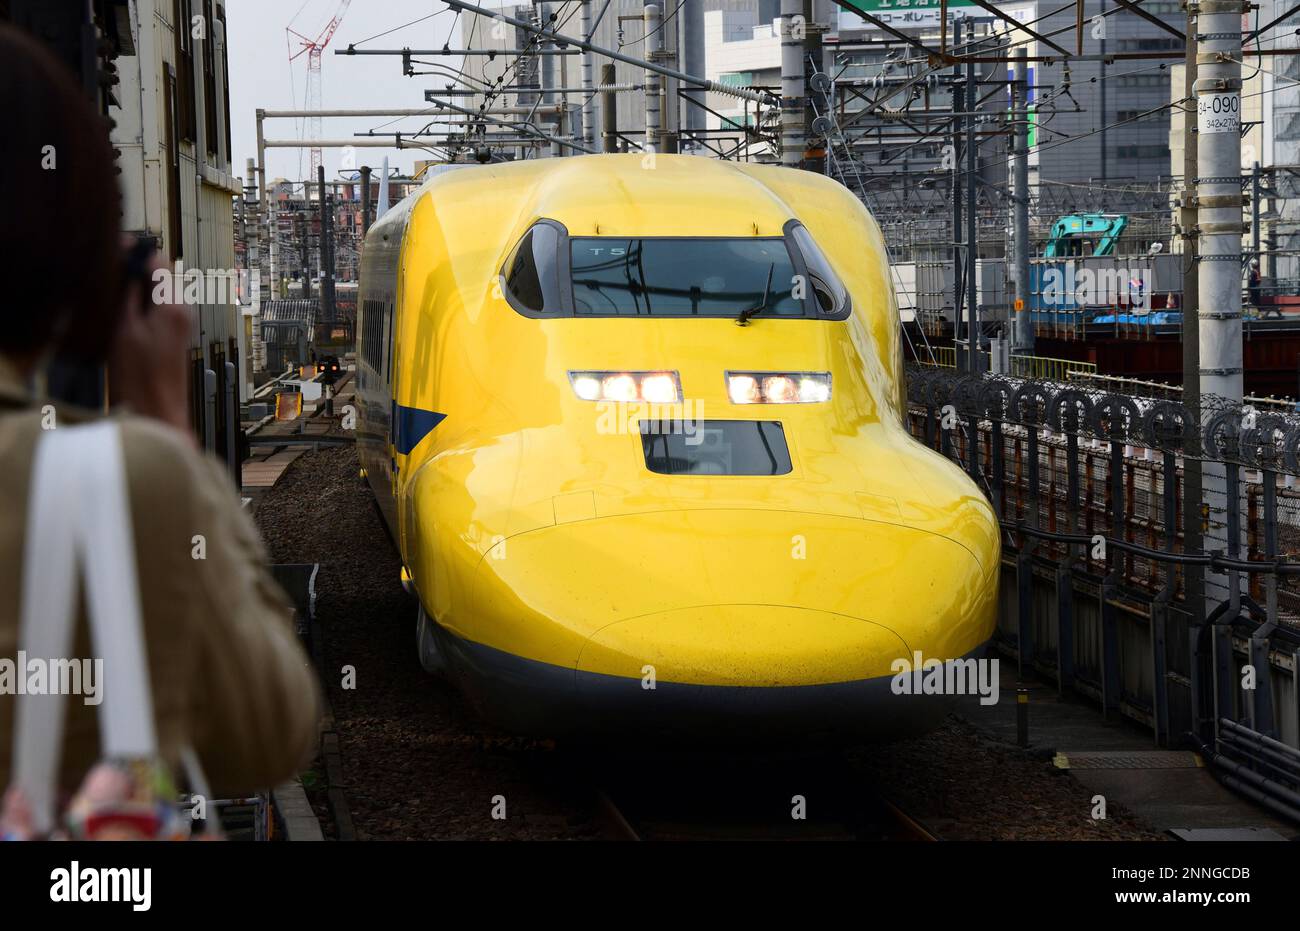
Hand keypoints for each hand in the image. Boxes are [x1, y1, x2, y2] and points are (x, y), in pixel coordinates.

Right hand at [107, 244, 193, 440]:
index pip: (158, 260)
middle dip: (135, 267)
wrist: (157, 411)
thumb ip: (127, 293)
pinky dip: (143, 301)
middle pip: (160, 272)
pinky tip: (124, 312)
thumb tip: (127, 264)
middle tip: (108, 271)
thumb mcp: (122, 328)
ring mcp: (183, 322)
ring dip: (138, 285)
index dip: (134, 251)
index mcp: (172, 305)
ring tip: (112, 292)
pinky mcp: (177, 333)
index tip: (113, 249)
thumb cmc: (139, 378)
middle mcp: (184, 310)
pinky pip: (160, 304)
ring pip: (159, 288)